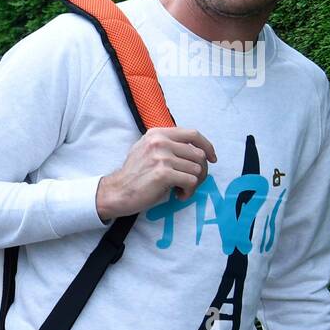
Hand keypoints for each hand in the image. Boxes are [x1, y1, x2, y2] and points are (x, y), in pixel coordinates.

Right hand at [97, 127, 217, 220]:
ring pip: (197, 169)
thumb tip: (194, 150)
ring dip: (194, 183)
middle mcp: (160, 142)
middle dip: (201, 171)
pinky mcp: (163, 173)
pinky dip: (189, 191)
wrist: (117, 191)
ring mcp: (161, 157)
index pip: (193, 134)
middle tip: (192, 182)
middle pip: (198, 154)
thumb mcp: (146, 150)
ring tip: (181, 189)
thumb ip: (167, 144)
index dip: (207, 146)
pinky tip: (179, 195)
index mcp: (157, 134)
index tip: (211, 158)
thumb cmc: (134, 175)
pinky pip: (191, 181)